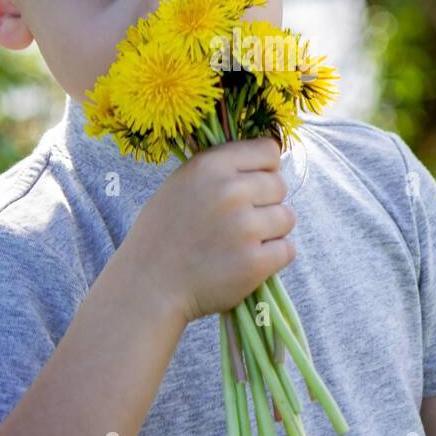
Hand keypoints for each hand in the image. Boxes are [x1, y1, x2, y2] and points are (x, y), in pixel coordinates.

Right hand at [117, 137, 295, 324]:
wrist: (148, 286)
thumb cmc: (164, 234)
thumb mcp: (182, 183)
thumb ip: (221, 169)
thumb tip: (266, 161)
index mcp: (210, 165)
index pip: (269, 150)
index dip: (265, 169)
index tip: (252, 186)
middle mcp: (229, 191)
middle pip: (280, 186)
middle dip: (266, 203)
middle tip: (238, 222)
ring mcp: (244, 227)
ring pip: (287, 218)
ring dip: (271, 232)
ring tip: (239, 243)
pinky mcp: (255, 262)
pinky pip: (287, 250)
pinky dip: (271, 259)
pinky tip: (244, 262)